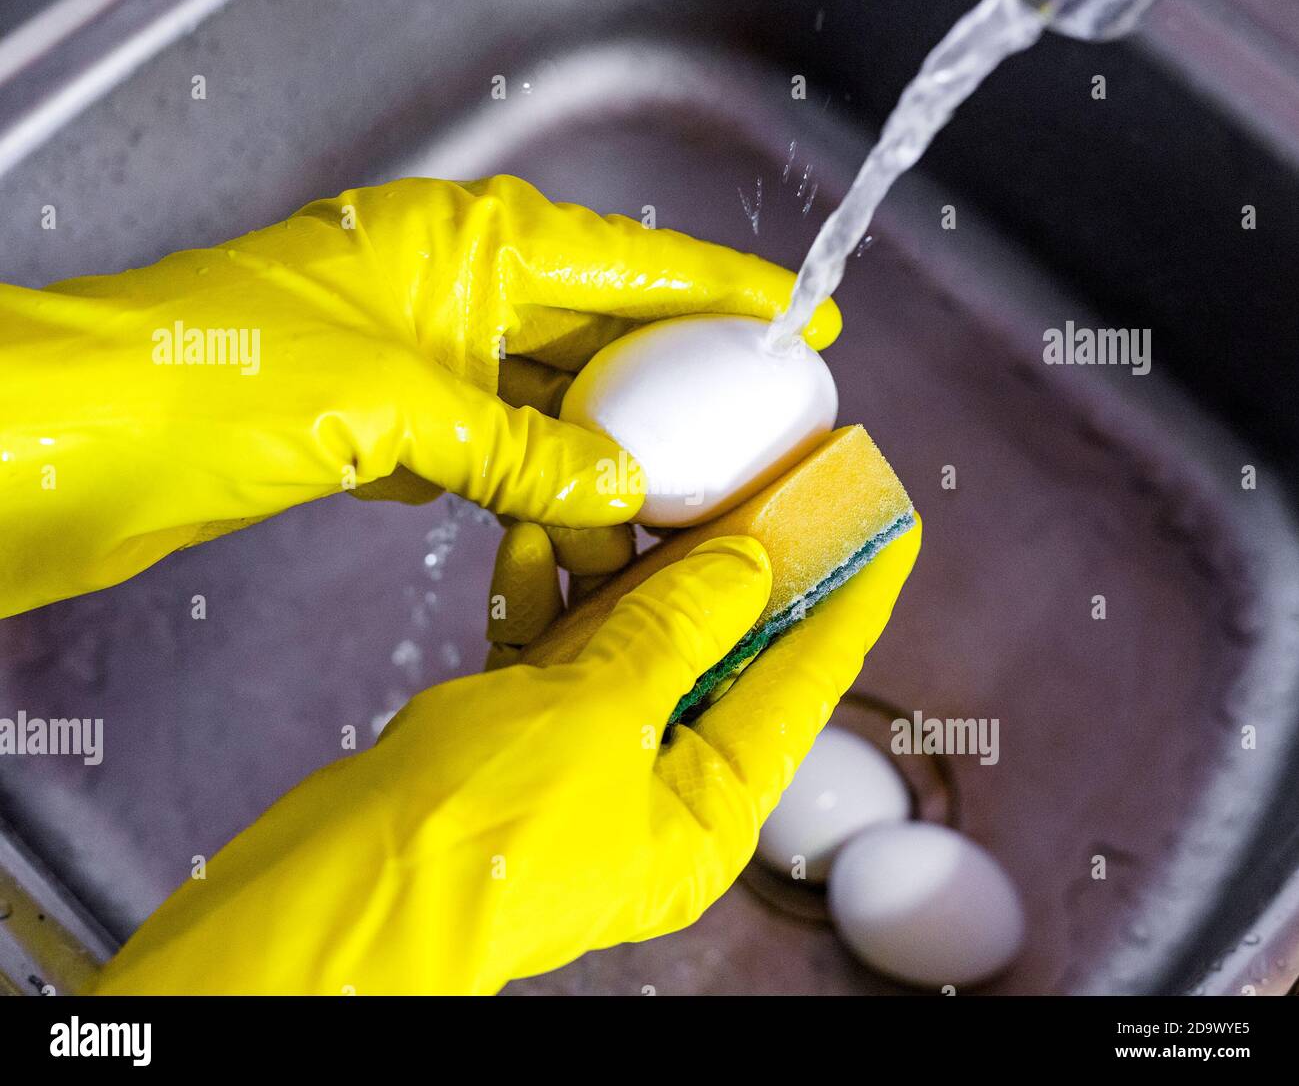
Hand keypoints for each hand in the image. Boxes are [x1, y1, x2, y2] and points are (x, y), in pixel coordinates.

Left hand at [0, 174, 839, 617]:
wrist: (78, 440)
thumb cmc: (214, 377)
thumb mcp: (396, 409)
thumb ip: (521, 453)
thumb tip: (621, 492)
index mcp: (469, 240)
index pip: (635, 262)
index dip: (728, 292)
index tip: (806, 318)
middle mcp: (456, 287)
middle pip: (603, 334)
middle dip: (678, 392)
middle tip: (755, 440)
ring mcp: (424, 355)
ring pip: (553, 407)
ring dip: (606, 466)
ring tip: (672, 520)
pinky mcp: (390, 422)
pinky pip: (498, 455)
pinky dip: (538, 498)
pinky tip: (579, 538)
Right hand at [87, 524, 918, 993]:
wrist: (338, 891)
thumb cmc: (477, 838)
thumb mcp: (600, 711)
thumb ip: (678, 628)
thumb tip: (744, 565)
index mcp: (709, 806)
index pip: (807, 681)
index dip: (853, 595)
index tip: (889, 524)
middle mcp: (658, 785)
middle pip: (723, 651)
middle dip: (735, 563)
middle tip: (765, 478)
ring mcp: (587, 759)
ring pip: (631, 639)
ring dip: (626, 566)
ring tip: (639, 487)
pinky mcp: (521, 738)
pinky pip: (555, 650)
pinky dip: (550, 593)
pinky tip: (541, 536)